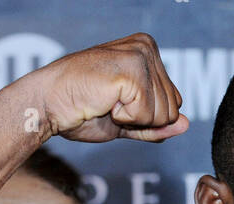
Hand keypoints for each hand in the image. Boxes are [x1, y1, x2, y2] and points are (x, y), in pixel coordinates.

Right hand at [31, 32, 188, 143]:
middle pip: (172, 111)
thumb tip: (186, 125)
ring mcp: (140, 55)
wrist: (48, 105)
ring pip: (163, 115)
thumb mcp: (127, 121)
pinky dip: (125, 119)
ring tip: (106, 101)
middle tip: (110, 104)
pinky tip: (104, 101)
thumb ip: (156, 124)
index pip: (174, 104)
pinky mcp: (131, 70)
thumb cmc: (80, 109)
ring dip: (132, 119)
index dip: (146, 118)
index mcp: (148, 52)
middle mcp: (147, 47)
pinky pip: (148, 116)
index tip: (117, 104)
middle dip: (141, 120)